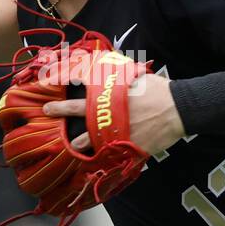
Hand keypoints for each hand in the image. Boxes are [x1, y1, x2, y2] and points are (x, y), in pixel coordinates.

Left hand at [41, 72, 184, 154]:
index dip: (64, 82)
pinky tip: (97, 156)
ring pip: (90, 137)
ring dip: (79, 141)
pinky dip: (102, 154)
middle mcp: (108, 111)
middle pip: (78, 110)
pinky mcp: (126, 145)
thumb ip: (117, 75)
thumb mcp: (135, 77)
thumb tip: (103, 69)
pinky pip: (109, 152)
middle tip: (47, 110)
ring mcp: (115, 130)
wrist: (177, 108)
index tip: (50, 83)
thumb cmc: (157, 90)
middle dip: (60, 109)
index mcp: (110, 92)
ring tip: (72, 144)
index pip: (81, 84)